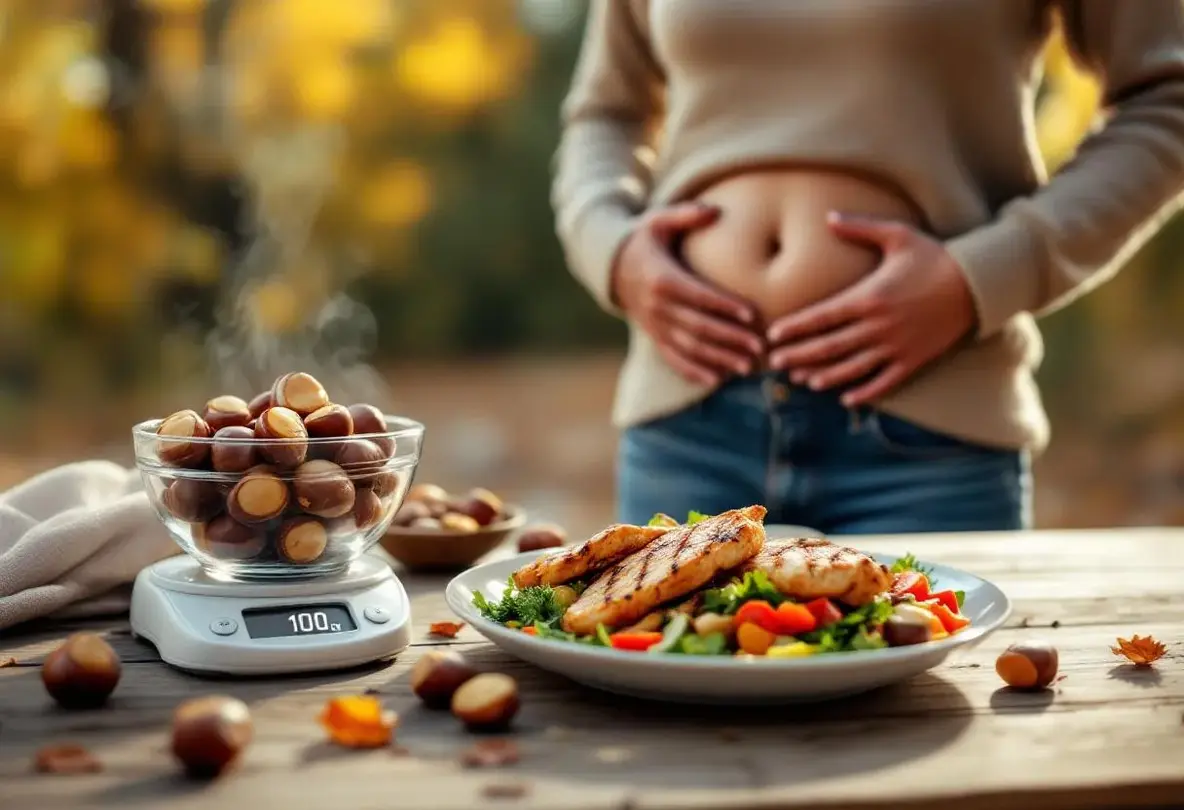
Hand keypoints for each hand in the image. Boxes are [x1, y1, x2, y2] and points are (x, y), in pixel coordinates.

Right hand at [612, 202, 761, 385]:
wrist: (611, 265)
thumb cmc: (643, 238)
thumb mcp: (658, 220)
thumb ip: (686, 215)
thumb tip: (716, 211)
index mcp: (662, 277)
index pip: (698, 295)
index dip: (725, 306)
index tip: (751, 314)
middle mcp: (656, 306)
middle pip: (697, 326)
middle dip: (729, 339)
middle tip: (759, 347)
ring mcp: (654, 325)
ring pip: (689, 347)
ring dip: (718, 359)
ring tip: (747, 367)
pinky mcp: (653, 336)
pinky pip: (673, 358)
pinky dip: (693, 371)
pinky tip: (716, 380)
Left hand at [766, 212, 977, 406]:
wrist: (978, 283)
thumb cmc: (935, 256)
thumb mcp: (897, 235)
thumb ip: (859, 228)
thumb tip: (827, 217)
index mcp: (869, 297)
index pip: (822, 317)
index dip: (795, 328)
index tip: (773, 335)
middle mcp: (879, 326)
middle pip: (829, 346)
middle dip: (799, 356)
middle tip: (773, 363)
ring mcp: (896, 347)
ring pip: (852, 367)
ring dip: (824, 376)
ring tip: (802, 380)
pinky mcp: (913, 360)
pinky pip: (884, 382)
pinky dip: (864, 393)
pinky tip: (845, 399)